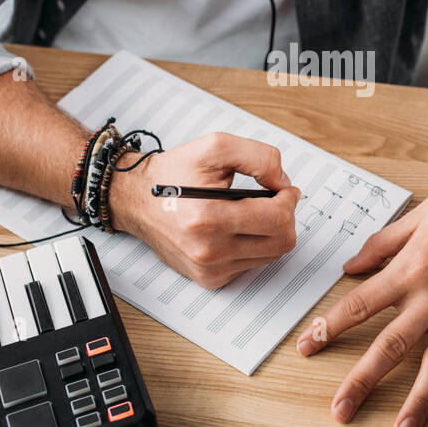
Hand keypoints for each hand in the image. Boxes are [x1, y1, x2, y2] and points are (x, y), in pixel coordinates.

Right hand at [110, 132, 300, 288]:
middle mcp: (208, 250)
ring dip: (271, 231)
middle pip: (282, 242)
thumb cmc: (173, 173)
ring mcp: (209, 269)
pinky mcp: (210, 279)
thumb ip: (259, 158)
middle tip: (275, 199)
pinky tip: (237, 227)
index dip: (289, 199)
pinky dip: (253, 244)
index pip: (277, 218)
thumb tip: (283, 183)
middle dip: (285, 216)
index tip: (283, 188)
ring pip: (271, 255)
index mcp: (207, 217)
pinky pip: (252, 264)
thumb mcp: (215, 147)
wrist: (138, 200)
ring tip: (253, 211)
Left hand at [296, 146, 427, 426]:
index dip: (329, 327)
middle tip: (341, 411)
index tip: (305, 347)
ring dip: (420, 400)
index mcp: (410, 268)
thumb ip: (381, 245)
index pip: (360, 305)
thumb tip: (350, 267)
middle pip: (393, 345)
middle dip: (364, 380)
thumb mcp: (416, 217)